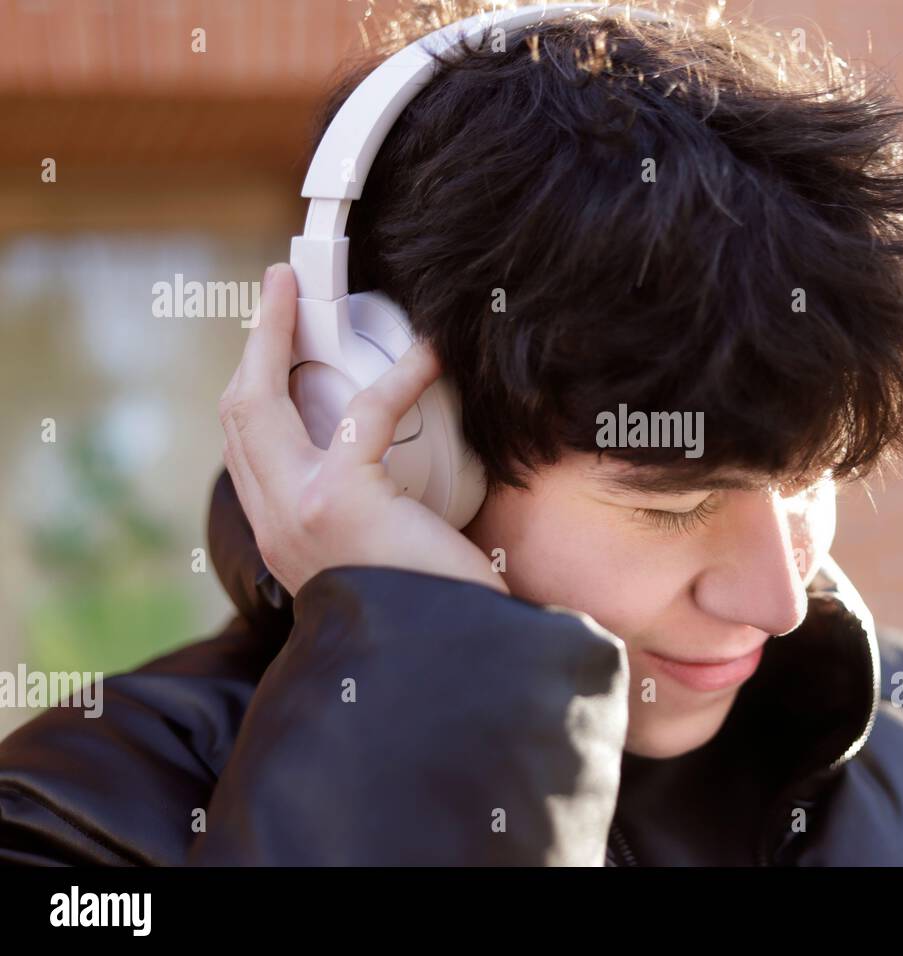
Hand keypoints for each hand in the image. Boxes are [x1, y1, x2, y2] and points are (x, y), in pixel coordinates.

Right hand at [218, 262, 506, 597]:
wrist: (450, 658)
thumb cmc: (436, 610)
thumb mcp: (383, 558)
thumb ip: (363, 514)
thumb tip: (385, 460)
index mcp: (283, 538)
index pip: (247, 452)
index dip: (254, 390)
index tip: (271, 349)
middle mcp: (276, 528)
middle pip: (238, 415)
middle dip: (253, 343)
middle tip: (278, 289)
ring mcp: (297, 513)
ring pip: (260, 403)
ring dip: (276, 335)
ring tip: (299, 288)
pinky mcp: (340, 500)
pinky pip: (364, 413)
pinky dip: (400, 376)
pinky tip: (429, 355)